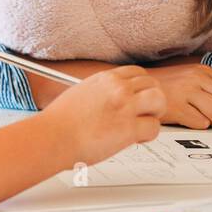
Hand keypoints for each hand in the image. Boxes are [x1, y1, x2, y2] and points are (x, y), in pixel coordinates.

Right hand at [45, 66, 164, 166]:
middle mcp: (117, 88)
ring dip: (156, 113)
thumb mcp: (79, 93)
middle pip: (152, 84)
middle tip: (146, 112)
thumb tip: (107, 102)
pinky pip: (154, 127)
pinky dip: (149, 135)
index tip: (139, 97)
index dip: (142, 87)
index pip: (137, 73)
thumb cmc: (59, 123)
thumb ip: (99, 94)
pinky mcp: (129, 127)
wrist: (53, 137)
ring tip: (145, 123)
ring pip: (159, 100)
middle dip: (152, 99)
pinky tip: (138, 139)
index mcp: (105, 79)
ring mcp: (125, 106)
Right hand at [145, 62, 211, 128]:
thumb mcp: (191, 79)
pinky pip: (201, 123)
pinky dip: (199, 125)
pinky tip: (189, 120)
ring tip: (204, 120)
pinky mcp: (176, 107)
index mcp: (204, 72)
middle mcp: (198, 79)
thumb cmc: (167, 88)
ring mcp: (187, 92)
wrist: (136, 89)